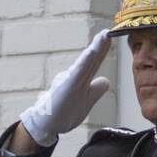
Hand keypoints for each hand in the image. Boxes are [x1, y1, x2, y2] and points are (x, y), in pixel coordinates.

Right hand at [19, 30, 113, 147]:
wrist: (47, 125)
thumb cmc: (64, 113)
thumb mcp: (86, 102)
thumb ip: (96, 90)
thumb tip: (105, 80)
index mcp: (81, 80)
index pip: (94, 62)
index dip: (102, 49)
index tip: (109, 36)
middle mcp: (76, 77)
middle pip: (91, 59)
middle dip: (100, 44)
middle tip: (108, 30)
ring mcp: (71, 81)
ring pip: (86, 62)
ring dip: (95, 49)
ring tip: (103, 36)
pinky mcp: (67, 87)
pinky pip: (78, 72)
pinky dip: (85, 61)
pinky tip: (91, 52)